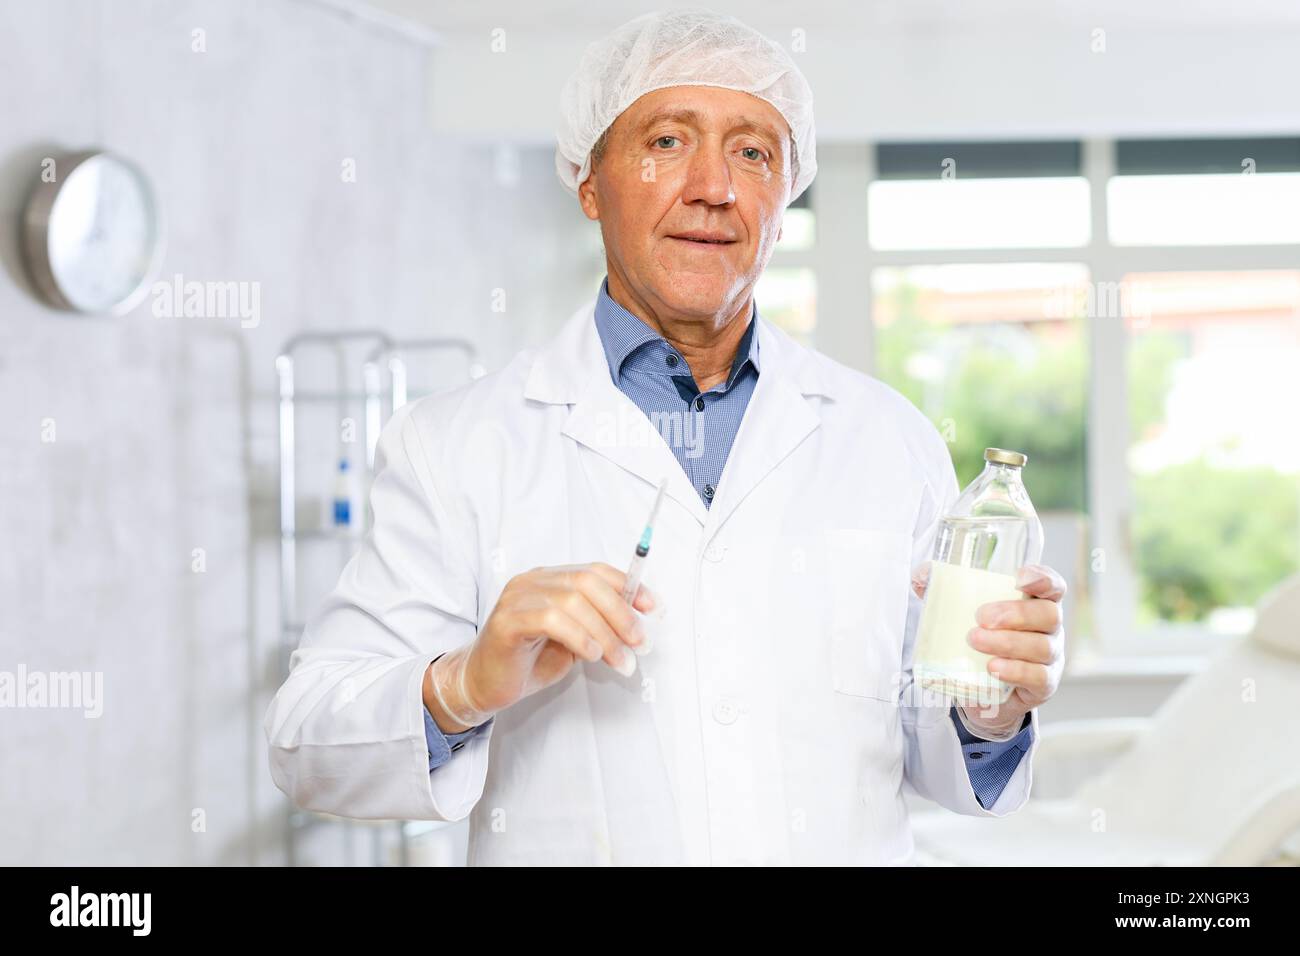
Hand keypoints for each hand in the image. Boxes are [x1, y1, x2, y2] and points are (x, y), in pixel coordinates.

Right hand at [423, 563, 653, 732]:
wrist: (484, 685)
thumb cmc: (528, 661)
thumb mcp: (573, 640)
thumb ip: (597, 625)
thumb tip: (637, 623)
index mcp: (549, 579)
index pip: (595, 571)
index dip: (628, 586)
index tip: (653, 608)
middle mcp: (533, 581)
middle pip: (588, 582)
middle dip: (621, 613)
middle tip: (640, 643)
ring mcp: (517, 597)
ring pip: (574, 601)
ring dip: (606, 634)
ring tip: (620, 661)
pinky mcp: (507, 621)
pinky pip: (551, 619)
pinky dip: (580, 637)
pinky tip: (591, 656)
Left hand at [912, 562, 1066, 735]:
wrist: (983, 691)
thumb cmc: (979, 642)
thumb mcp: (963, 616)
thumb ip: (943, 592)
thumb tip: (921, 575)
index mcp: (1035, 604)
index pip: (1053, 585)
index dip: (1043, 578)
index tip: (1019, 578)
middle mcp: (1049, 629)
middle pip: (1049, 615)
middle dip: (1015, 614)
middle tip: (981, 618)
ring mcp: (1050, 658)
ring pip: (1042, 646)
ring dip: (1007, 643)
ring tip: (976, 641)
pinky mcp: (1043, 685)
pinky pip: (1038, 677)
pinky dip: (1015, 671)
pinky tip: (993, 668)